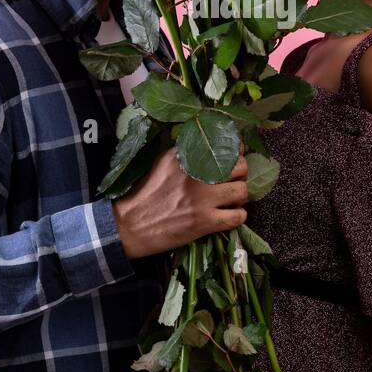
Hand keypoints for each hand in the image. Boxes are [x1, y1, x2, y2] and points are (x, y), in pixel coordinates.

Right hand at [112, 149, 248, 258]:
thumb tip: (211, 148)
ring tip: (231, 200)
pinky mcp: (204, 222)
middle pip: (240, 167)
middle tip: (233, 182)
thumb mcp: (161, 164)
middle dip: (241, 175)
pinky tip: (229, 216)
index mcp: (185, 156)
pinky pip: (238, 217)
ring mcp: (202, 199)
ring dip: (240, 196)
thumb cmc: (144, 194)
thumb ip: (185, 154)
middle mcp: (197, 174)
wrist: (129, 225)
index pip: (224, 146)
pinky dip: (238, 217)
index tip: (235, 157)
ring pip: (242, 191)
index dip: (236, 152)